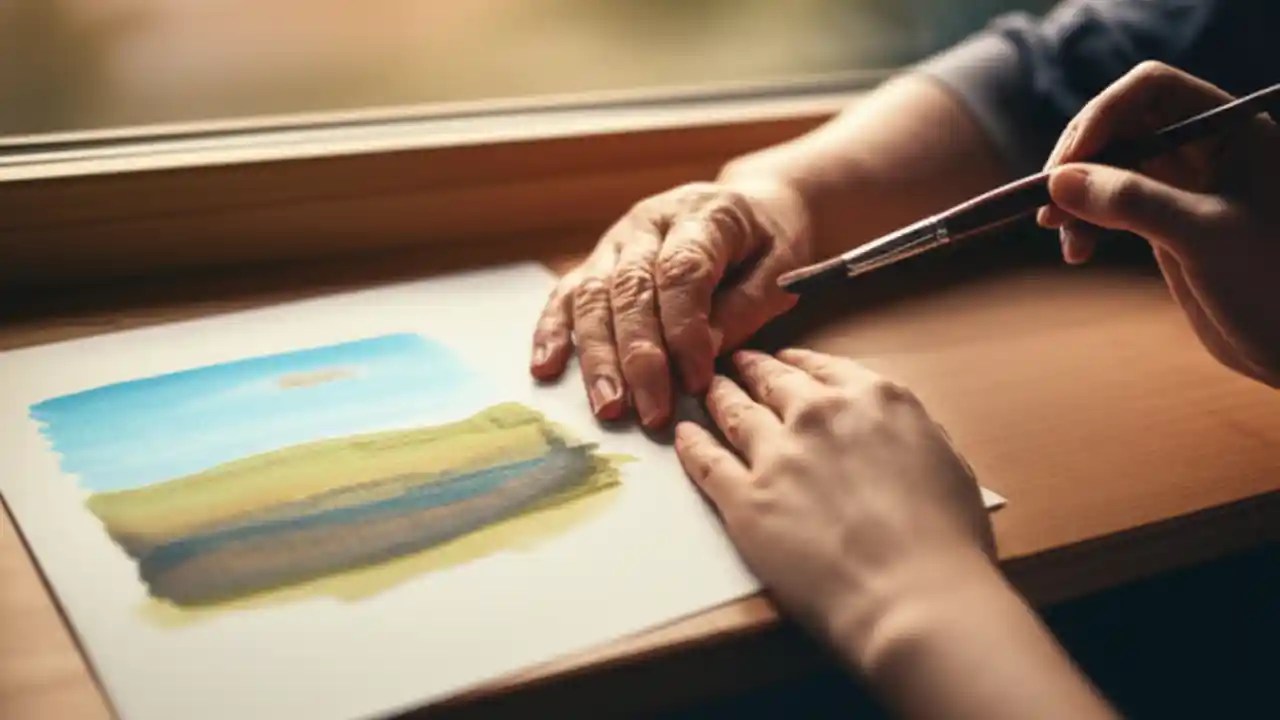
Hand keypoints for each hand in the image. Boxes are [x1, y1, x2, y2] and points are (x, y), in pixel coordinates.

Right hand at [529, 180, 812, 427]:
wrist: (751, 204)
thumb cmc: (770, 242)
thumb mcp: (781, 269)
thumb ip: (746, 305)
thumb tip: (707, 348)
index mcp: (703, 214)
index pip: (681, 273)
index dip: (685, 330)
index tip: (696, 381)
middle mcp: (650, 222)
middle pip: (630, 288)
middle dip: (639, 356)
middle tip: (651, 411)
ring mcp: (618, 240)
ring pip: (594, 295)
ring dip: (598, 355)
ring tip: (608, 405)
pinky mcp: (599, 260)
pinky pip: (568, 294)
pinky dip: (553, 330)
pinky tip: (546, 367)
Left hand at [673, 349, 994, 654]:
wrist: (916, 598)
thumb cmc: (947, 545)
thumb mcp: (948, 465)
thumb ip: (912, 435)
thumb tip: (894, 431)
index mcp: (875, 399)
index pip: (824, 367)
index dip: (798, 363)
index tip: (785, 361)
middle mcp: (820, 414)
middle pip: (771, 381)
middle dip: (751, 370)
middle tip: (735, 364)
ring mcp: (777, 454)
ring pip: (733, 411)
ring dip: (717, 396)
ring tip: (704, 389)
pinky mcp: (744, 499)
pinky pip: (706, 461)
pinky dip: (690, 443)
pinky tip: (682, 434)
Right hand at [1039, 61, 1279, 386]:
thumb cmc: (1273, 287)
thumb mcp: (1204, 238)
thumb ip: (1134, 203)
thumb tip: (1059, 181)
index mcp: (1231, 130)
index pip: (1151, 89)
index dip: (1101, 116)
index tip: (1064, 166)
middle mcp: (1205, 147)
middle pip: (1120, 123)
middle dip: (1078, 161)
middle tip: (1048, 206)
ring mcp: (1183, 184)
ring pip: (1107, 165)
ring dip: (1074, 196)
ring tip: (1061, 237)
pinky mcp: (1165, 220)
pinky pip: (1110, 203)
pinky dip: (1084, 221)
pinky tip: (1077, 252)